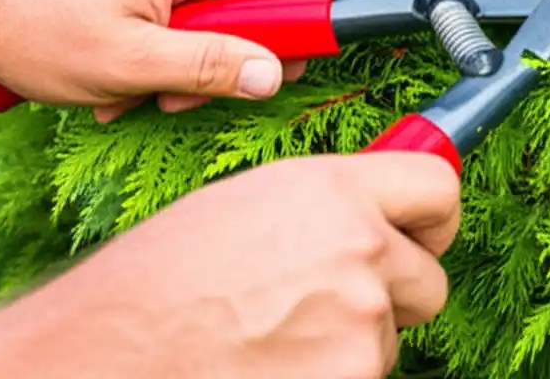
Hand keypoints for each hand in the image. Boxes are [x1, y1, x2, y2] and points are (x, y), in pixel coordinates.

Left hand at [0, 0, 305, 121]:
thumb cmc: (34, 31)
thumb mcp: (131, 63)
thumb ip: (208, 67)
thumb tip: (273, 74)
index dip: (286, 29)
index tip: (291, 69)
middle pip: (234, 6)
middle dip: (214, 60)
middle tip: (178, 95)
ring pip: (200, 22)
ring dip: (178, 68)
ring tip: (135, 92)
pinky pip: (169, 22)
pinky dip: (154, 59)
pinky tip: (119, 83)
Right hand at [0, 151, 461, 378]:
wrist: (110, 352)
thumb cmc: (162, 277)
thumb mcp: (250, 203)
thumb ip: (330, 202)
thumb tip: (383, 213)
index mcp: (335, 191)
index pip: (439, 189)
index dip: (432, 219)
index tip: (424, 235)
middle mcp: (362, 250)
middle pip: (430, 279)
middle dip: (396, 294)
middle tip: (332, 303)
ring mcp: (360, 324)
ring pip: (390, 338)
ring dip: (350, 342)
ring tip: (273, 336)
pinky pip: (363, 377)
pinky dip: (330, 375)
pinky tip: (272, 364)